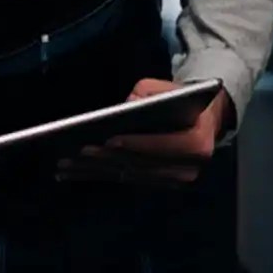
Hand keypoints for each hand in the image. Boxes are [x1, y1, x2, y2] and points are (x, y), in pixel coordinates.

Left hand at [57, 78, 230, 185]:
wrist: (204, 121)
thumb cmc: (182, 100)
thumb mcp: (169, 88)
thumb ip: (149, 92)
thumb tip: (126, 105)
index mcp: (198, 142)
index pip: (165, 146)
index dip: (137, 143)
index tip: (110, 140)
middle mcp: (188, 168)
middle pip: (141, 164)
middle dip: (108, 158)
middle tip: (79, 152)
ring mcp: (173, 180)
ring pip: (128, 175)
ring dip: (96, 171)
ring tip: (68, 165)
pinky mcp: (157, 184)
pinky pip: (124, 180)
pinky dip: (98, 175)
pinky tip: (74, 172)